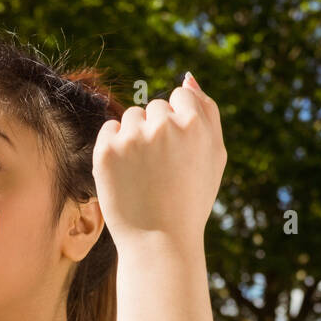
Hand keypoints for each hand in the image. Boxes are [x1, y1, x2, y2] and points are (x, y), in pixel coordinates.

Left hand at [91, 73, 225, 255]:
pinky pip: (109, 130)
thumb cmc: (191, 200)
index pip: (180, 97)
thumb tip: (187, 78)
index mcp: (194, 125)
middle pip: (154, 107)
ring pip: (131, 117)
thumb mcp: (214, 158)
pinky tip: (127, 173)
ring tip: (144, 174)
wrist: (159, 242)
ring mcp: (132, 138)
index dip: (179, 125)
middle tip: (162, 171)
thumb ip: (207, 113)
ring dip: (135, 138)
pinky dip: (115, 148)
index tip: (179, 153)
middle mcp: (163, 126)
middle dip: (157, 132)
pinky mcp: (106, 150)